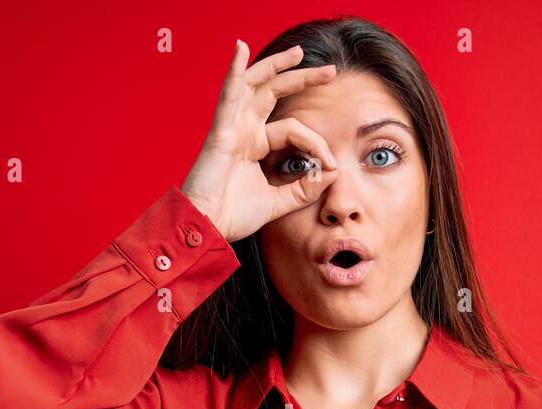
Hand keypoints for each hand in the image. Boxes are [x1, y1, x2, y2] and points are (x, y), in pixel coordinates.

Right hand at [180, 39, 339, 242]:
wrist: (207, 227)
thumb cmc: (233, 216)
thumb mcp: (279, 202)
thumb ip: (304, 188)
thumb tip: (333, 171)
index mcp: (255, 144)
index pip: (293, 129)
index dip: (316, 143)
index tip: (332, 164)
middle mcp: (243, 130)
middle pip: (274, 93)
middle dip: (301, 78)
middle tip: (330, 71)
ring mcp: (231, 127)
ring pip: (255, 85)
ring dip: (276, 65)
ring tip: (299, 53)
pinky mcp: (220, 131)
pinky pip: (228, 95)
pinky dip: (234, 70)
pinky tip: (240, 48)